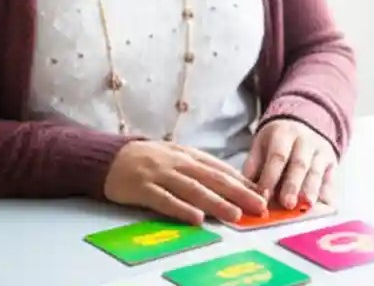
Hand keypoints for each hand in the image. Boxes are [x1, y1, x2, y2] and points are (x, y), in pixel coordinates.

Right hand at [103, 141, 266, 225]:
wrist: (110, 157)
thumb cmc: (149, 160)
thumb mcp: (178, 158)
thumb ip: (202, 169)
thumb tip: (233, 183)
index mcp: (189, 155)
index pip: (221, 169)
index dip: (243, 182)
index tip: (263, 194)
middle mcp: (178, 163)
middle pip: (213, 178)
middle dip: (238, 193)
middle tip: (259, 206)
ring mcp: (160, 174)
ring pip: (192, 189)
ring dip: (216, 202)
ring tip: (234, 214)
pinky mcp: (142, 187)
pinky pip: (164, 200)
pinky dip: (181, 209)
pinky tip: (196, 218)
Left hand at [243, 120, 337, 209]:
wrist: (305, 125)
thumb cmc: (277, 141)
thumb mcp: (262, 145)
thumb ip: (253, 166)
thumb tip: (245, 191)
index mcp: (284, 134)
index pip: (277, 156)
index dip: (271, 176)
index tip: (263, 195)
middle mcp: (305, 141)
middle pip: (299, 164)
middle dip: (293, 185)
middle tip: (287, 204)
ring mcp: (321, 152)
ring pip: (316, 173)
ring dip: (311, 191)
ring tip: (305, 207)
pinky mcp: (331, 164)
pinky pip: (329, 180)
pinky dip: (326, 194)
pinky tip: (322, 208)